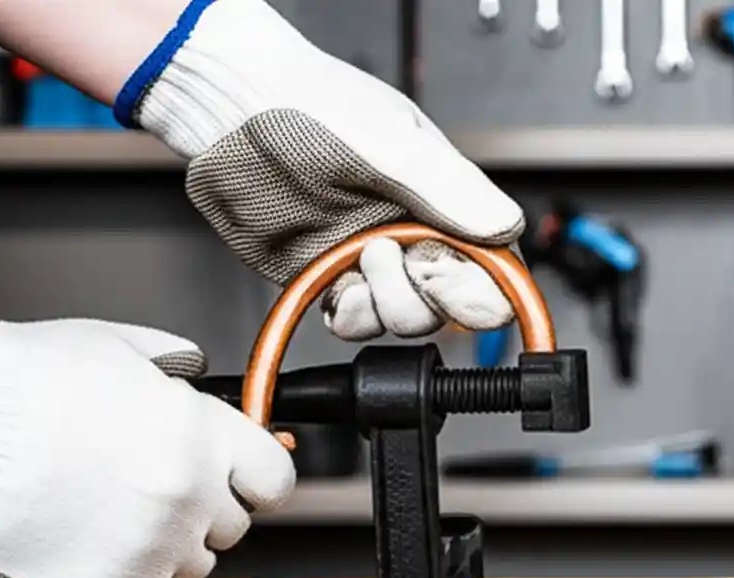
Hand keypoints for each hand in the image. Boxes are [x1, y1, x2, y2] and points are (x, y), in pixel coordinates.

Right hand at [0, 311, 293, 577]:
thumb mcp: (115, 344)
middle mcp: (188, 493)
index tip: (239, 479)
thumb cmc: (21, 381)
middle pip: (233, 525)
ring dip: (168, 546)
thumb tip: (196, 367)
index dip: (255, 477)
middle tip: (154, 488)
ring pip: (194, 566)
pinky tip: (106, 552)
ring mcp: (152, 546)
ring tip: (115, 515)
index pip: (275, 478)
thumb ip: (172, 360)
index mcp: (202, 432)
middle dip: (203, 508)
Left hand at [127, 0, 522, 339]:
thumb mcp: (390, 143)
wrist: (228, 108)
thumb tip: (505, 226)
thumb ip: (450, 190)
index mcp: (442, 197)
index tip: (450, 282)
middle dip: (422, 295)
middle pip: (447, 304)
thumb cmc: (306, 102)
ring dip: (383, 304)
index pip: (491, 262)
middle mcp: (409, 231)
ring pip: (401, 319)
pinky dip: (349, 314)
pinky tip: (335, 286)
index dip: (482, 287)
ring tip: (358, 257)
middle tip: (387, 252)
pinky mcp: (325, 275)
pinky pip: (352, 319)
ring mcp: (366, 258)